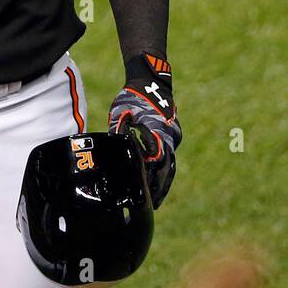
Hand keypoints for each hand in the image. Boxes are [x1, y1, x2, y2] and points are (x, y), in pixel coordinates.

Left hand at [108, 54, 180, 208]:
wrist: (150, 82)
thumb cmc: (132, 97)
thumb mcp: (121, 111)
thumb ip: (119, 129)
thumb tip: (114, 146)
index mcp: (158, 131)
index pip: (156, 159)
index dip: (151, 177)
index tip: (145, 192)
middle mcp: (170, 136)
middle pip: (167, 168)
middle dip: (160, 187)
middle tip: (152, 205)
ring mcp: (174, 136)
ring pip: (172, 165)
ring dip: (164, 183)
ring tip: (156, 200)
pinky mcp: (173, 136)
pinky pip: (171, 158)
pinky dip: (165, 172)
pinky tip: (157, 183)